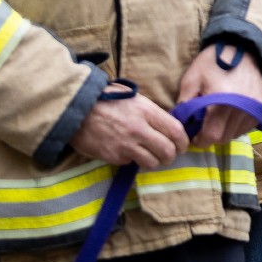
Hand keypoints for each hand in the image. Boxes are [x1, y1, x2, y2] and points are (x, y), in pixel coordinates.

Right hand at [70, 86, 187, 168]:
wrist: (77, 110)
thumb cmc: (107, 100)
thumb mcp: (135, 99)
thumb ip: (152, 113)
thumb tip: (167, 126)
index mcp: (147, 111)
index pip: (176, 131)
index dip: (183, 141)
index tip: (183, 145)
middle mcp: (139, 129)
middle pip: (168, 150)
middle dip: (172, 155)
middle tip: (169, 155)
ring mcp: (126, 145)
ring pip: (152, 162)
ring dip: (154, 161)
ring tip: (151, 157)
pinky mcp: (114, 157)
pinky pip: (131, 163)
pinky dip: (133, 160)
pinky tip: (128, 152)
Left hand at [177, 44, 261, 145]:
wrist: (245, 47)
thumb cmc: (214, 62)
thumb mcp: (191, 79)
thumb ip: (184, 105)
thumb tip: (180, 125)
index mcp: (221, 104)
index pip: (210, 137)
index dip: (198, 139)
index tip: (193, 132)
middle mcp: (241, 111)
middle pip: (223, 138)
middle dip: (210, 135)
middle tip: (203, 123)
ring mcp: (255, 111)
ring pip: (235, 134)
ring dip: (224, 130)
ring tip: (217, 116)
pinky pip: (246, 127)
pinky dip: (236, 125)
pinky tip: (231, 112)